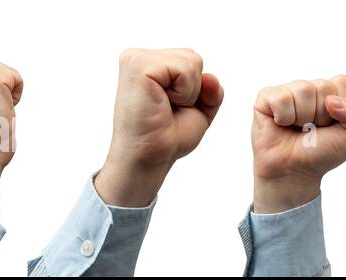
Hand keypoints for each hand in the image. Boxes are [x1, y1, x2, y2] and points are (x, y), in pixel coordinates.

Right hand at [96, 48, 222, 206]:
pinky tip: (161, 104)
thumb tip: (210, 78)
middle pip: (193, 57)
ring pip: (191, 61)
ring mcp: (135, 58)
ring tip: (163, 107)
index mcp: (148, 63)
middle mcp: (138, 56)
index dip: (193, 89)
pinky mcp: (138, 65)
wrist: (148, 158)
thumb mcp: (198, 109)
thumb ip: (210, 89)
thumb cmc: (165, 136)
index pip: (190, 59)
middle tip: (167, 110)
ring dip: (187, 92)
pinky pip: (184, 69)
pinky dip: (183, 93)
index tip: (169, 108)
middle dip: (192, 89)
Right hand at [252, 76, 345, 212]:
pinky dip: (283, 117)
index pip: (342, 83)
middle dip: (321, 115)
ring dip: (302, 118)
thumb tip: (331, 100)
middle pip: (323, 86)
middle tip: (311, 129)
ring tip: (297, 128)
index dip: (341, 107)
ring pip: (303, 90)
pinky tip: (281, 124)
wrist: (294, 172)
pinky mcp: (266, 98)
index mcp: (332, 93)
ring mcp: (287, 91)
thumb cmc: (321, 153)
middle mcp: (310, 89)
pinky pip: (280, 98)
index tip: (332, 125)